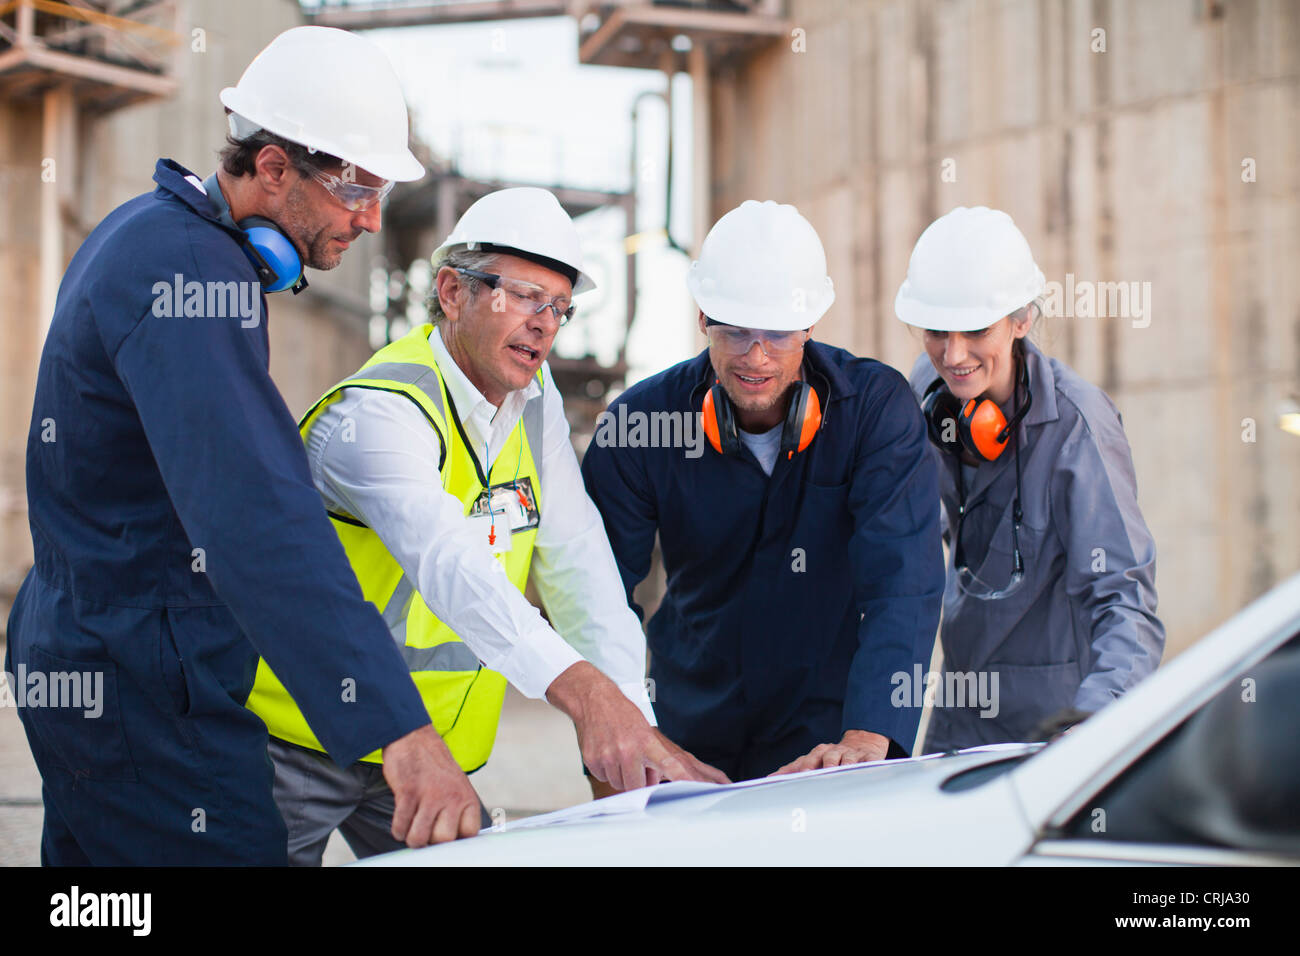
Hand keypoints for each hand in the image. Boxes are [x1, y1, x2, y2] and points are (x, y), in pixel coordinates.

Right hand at [381, 724, 481, 847]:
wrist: (413, 738)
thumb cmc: (434, 767)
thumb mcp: (457, 786)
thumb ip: (458, 811)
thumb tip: (453, 841)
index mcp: (467, 797)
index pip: (470, 833)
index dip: (457, 840)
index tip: (445, 836)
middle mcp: (452, 796)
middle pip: (444, 839)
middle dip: (431, 841)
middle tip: (425, 832)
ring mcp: (430, 794)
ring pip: (420, 837)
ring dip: (412, 838)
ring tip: (410, 831)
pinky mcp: (408, 792)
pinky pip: (401, 825)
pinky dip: (398, 830)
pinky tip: (400, 824)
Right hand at [547, 661, 730, 790]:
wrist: (595, 700)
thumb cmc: (624, 716)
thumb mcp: (645, 733)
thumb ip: (654, 761)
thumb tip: (653, 785)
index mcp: (647, 742)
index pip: (669, 765)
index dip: (681, 778)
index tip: (694, 786)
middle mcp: (628, 750)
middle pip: (636, 786)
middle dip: (636, 778)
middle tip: (632, 759)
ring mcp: (608, 756)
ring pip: (618, 784)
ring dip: (620, 774)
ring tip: (618, 752)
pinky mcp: (592, 760)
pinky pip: (603, 777)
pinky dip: (605, 769)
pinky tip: (606, 751)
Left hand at [769, 730, 890, 775]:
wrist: (862, 741)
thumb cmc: (831, 756)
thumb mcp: (813, 759)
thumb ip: (792, 769)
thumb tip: (770, 778)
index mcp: (819, 753)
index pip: (808, 759)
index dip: (803, 767)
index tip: (797, 774)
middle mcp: (835, 752)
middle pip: (828, 757)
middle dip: (823, 765)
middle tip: (816, 773)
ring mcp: (853, 754)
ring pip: (848, 759)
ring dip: (845, 765)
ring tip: (841, 772)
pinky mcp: (870, 757)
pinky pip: (870, 761)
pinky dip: (870, 765)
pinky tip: (869, 770)